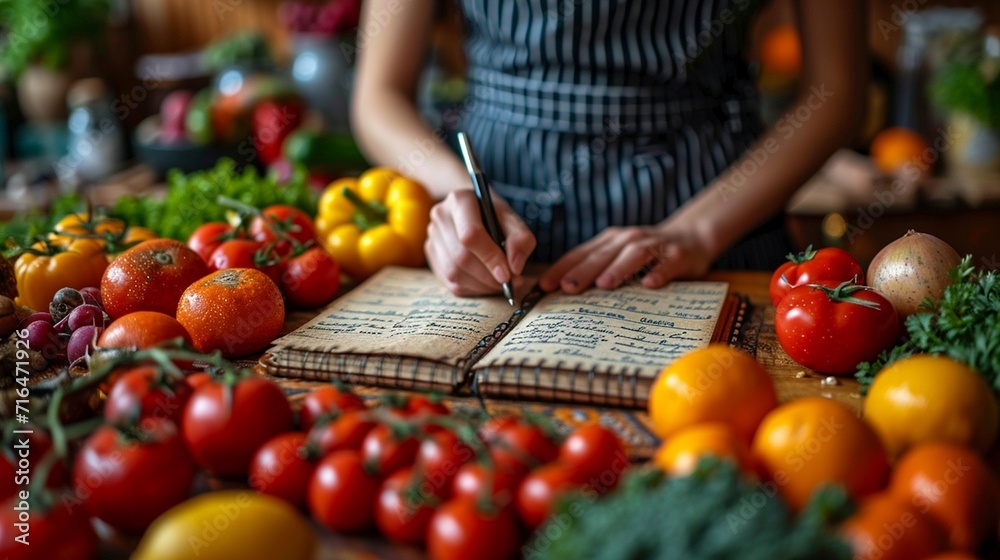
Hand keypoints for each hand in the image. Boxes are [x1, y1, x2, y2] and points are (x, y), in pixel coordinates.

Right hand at [425, 190, 536, 295]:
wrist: (473, 210)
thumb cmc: (494, 215)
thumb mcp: (513, 220)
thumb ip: (521, 240)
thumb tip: (514, 267)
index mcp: (460, 200)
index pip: (470, 235)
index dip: (490, 258)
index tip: (507, 275)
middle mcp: (441, 216)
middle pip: (461, 257)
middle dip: (488, 277)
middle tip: (510, 284)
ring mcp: (432, 236)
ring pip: (454, 273)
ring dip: (481, 286)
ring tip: (500, 284)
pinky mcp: (431, 254)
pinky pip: (450, 282)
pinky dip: (472, 289)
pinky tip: (486, 284)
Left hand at [539, 224, 713, 292]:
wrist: (692, 236)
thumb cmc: (647, 252)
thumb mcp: (618, 254)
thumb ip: (596, 267)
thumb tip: (562, 291)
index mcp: (610, 242)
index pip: (580, 254)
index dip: (562, 268)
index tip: (544, 286)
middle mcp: (629, 240)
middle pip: (602, 255)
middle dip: (583, 271)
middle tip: (566, 287)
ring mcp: (654, 246)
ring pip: (633, 255)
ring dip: (618, 269)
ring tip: (603, 285)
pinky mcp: (678, 256)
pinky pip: (667, 265)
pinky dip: (659, 274)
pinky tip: (650, 285)